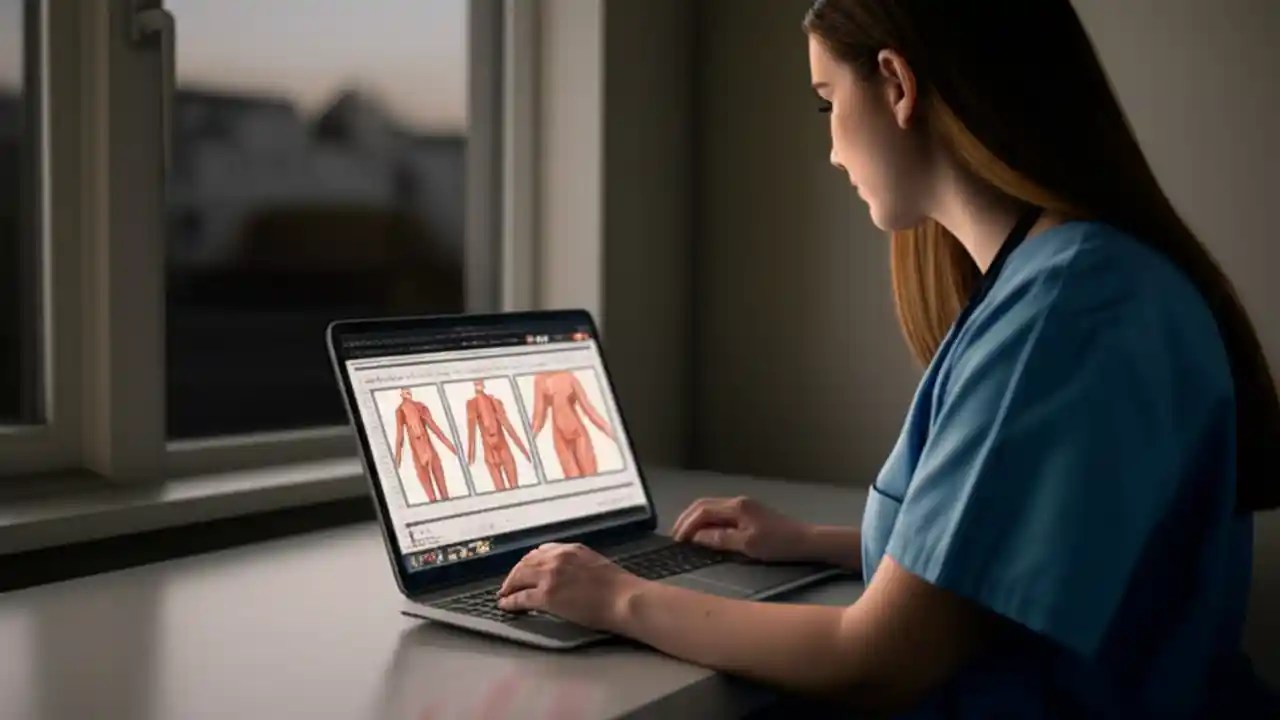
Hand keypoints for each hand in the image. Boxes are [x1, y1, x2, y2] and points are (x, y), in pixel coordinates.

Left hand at [497, 542, 644, 630]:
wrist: (624, 599)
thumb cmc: (619, 587)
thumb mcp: (595, 563)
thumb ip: (577, 564)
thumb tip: (567, 575)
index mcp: (570, 549)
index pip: (541, 551)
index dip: (529, 562)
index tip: (524, 569)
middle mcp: (557, 558)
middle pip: (526, 563)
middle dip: (515, 574)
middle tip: (509, 584)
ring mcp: (550, 576)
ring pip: (519, 577)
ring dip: (509, 586)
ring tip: (504, 594)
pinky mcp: (547, 596)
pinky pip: (521, 598)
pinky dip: (510, 602)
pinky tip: (505, 606)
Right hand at [670, 496, 811, 561]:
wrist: (807, 541)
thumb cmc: (778, 544)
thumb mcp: (748, 545)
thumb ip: (720, 539)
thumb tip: (697, 536)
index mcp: (736, 506)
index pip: (702, 511)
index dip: (687, 526)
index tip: (677, 541)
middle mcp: (737, 502)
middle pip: (704, 505)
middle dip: (686, 520)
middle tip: (675, 537)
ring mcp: (744, 506)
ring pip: (711, 508)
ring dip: (696, 520)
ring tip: (685, 536)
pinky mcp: (749, 514)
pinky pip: (720, 514)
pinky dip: (707, 521)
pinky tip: (705, 533)